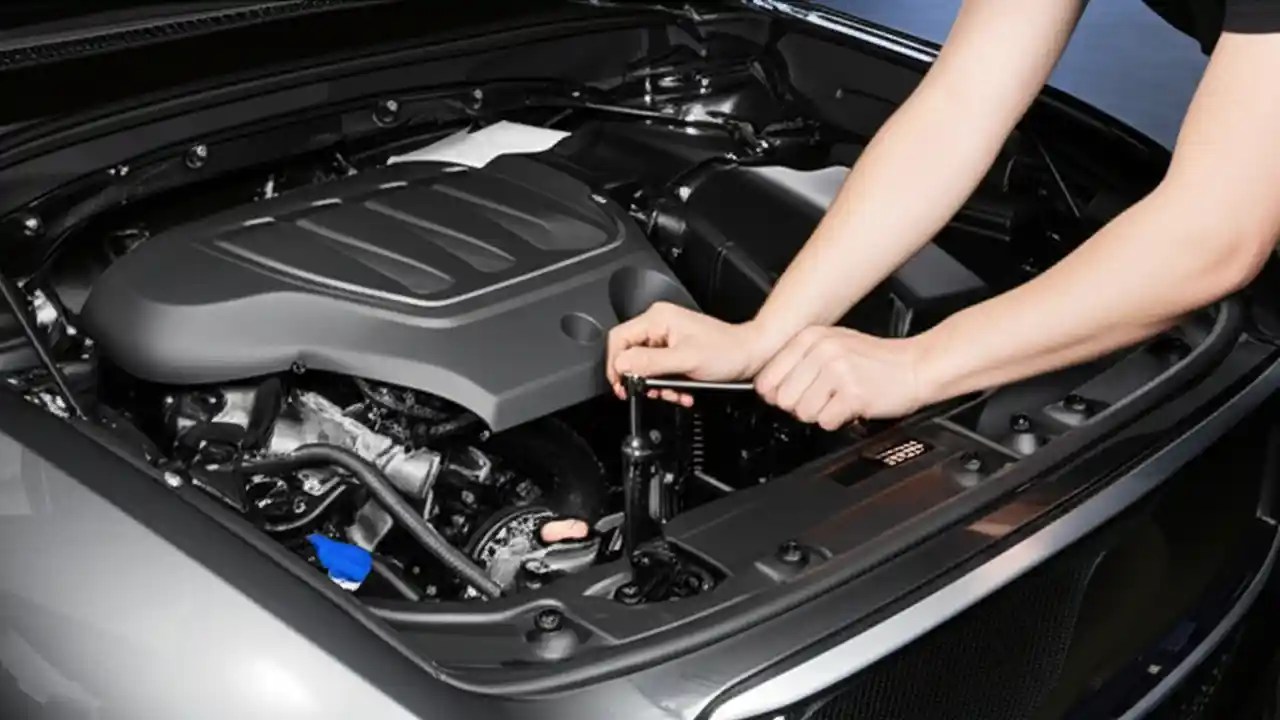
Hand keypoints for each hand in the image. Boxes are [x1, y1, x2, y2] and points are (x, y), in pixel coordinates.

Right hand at [606, 302, 774, 405]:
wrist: (750, 355)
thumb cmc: (727, 351)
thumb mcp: (686, 359)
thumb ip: (651, 362)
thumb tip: (623, 365)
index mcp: (657, 319)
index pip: (619, 339)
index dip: (616, 364)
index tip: (623, 385)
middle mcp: (659, 324)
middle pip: (629, 354)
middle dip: (641, 379)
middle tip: (651, 392)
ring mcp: (666, 337)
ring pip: (643, 366)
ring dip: (656, 386)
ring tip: (674, 393)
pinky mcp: (674, 349)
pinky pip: (658, 369)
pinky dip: (667, 384)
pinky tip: (680, 390)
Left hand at [754, 326, 928, 428]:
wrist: (917, 366)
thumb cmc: (876, 360)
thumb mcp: (832, 346)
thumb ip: (798, 362)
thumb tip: (767, 390)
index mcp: (811, 337)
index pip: (767, 378)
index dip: (779, 394)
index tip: (796, 393)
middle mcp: (821, 350)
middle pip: (783, 399)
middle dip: (801, 406)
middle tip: (824, 398)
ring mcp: (837, 371)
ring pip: (803, 413)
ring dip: (821, 414)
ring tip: (839, 399)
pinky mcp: (853, 393)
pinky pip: (826, 421)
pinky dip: (838, 421)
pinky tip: (850, 407)